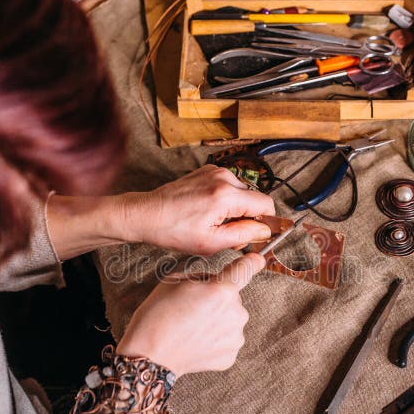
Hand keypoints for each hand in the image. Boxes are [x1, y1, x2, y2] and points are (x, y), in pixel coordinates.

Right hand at [116, 253, 264, 376]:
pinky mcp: (231, 355)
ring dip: (219, 319)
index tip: (256, 259)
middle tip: (193, 308)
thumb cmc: (158, 315)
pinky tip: (197, 341)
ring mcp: (235, 336)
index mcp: (222, 290)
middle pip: (233, 297)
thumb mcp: (176, 280)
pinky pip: (227, 339)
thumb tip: (216, 280)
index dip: (251, 261)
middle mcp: (236, 313)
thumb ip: (204, 276)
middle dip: (218, 298)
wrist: (150, 354)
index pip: (247, 268)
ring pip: (232, 318)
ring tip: (193, 326)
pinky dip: (215, 339)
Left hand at [124, 165, 275, 255]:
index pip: (266, 204)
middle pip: (254, 198)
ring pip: (241, 193)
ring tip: (214, 223)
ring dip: (235, 209)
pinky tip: (207, 212)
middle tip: (228, 234)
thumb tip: (265, 230)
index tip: (257, 234)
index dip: (266, 221)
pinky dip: (224, 200)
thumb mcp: (211, 242)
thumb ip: (244, 235)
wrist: (146, 214)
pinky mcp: (207, 171)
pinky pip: (228, 187)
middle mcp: (223, 177)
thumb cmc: (173, 230)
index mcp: (226, 195)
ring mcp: (214, 171)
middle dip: (248, 218)